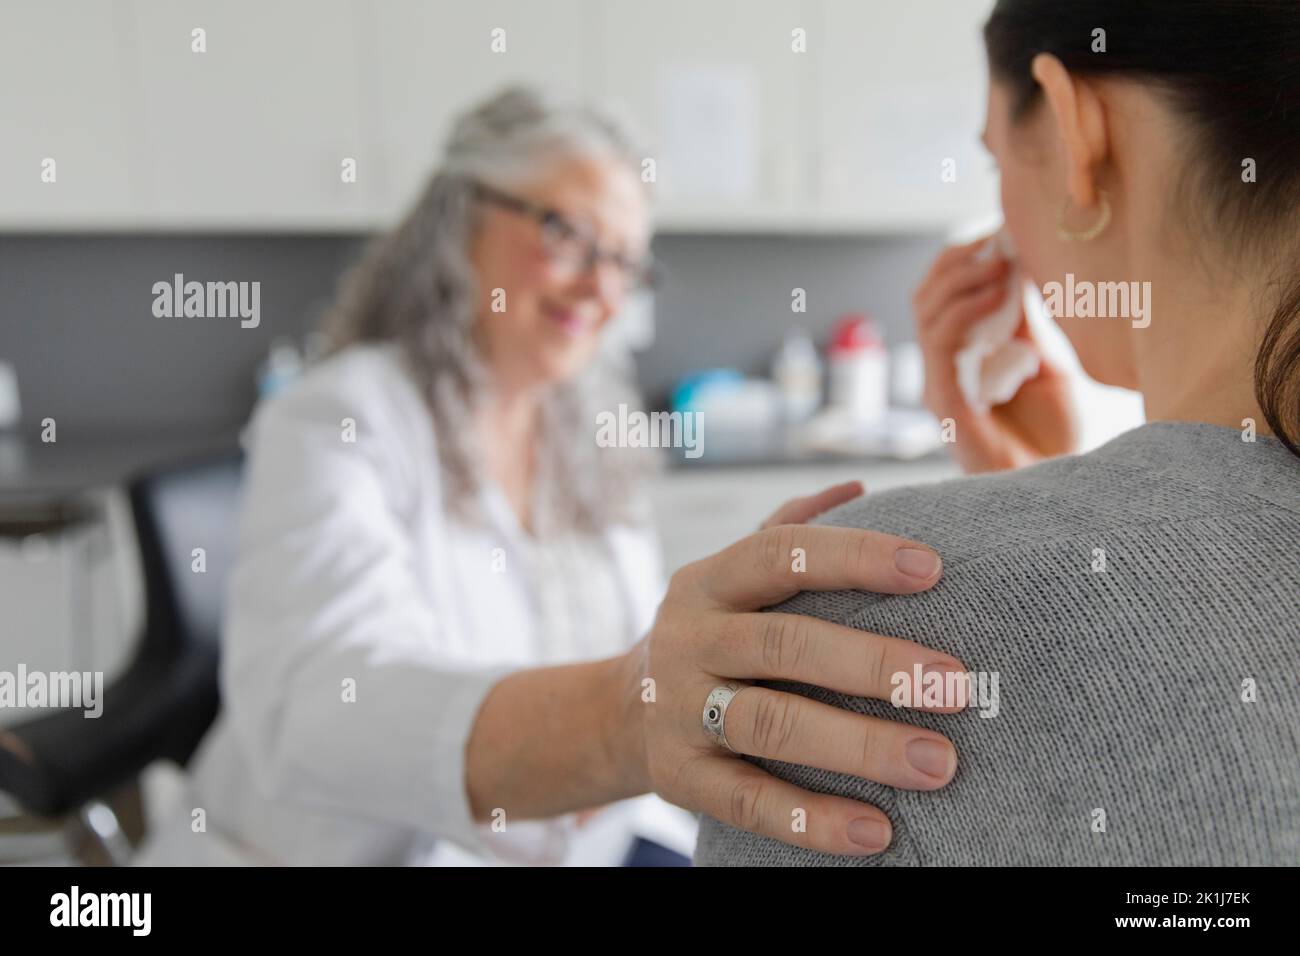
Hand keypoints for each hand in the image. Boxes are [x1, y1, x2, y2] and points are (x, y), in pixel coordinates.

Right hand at [620, 482, 965, 856]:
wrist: (621, 712)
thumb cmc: (713, 635)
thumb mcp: (731, 579)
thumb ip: (789, 531)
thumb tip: (855, 487)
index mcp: (709, 581)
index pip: (781, 554)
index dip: (855, 556)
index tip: (932, 568)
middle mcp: (687, 639)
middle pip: (784, 644)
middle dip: (876, 664)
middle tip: (956, 685)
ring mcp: (678, 710)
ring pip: (771, 725)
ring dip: (859, 746)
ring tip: (938, 764)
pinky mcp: (677, 777)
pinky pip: (748, 801)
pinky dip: (813, 819)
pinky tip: (878, 831)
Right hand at [913, 235, 1078, 472]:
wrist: (1064, 488)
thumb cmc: (1057, 435)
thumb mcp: (1047, 359)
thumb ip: (1027, 320)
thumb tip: (1022, 263)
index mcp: (963, 358)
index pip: (942, 294)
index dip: (963, 257)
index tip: (1001, 231)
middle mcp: (944, 370)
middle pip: (926, 296)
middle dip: (958, 259)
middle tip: (997, 239)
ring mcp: (942, 386)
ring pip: (927, 312)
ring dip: (962, 277)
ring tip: (1000, 261)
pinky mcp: (948, 404)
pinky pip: (942, 344)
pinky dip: (966, 311)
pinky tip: (998, 294)